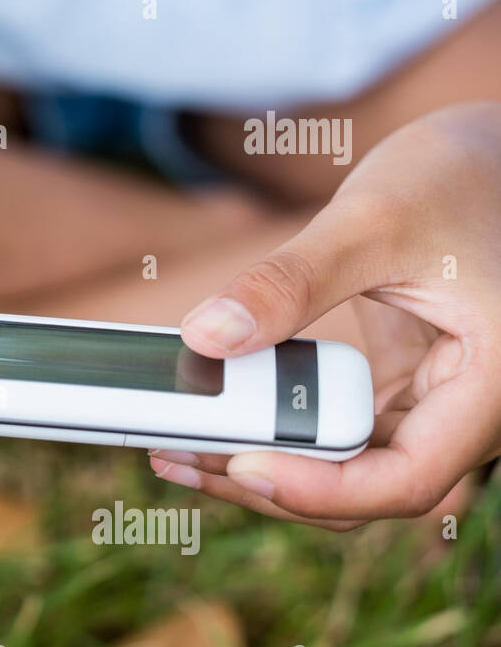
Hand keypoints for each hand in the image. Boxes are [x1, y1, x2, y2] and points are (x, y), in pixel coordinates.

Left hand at [152, 102, 500, 527]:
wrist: (493, 156)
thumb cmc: (459, 175)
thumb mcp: (372, 218)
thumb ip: (290, 282)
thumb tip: (206, 337)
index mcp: (498, 383)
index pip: (409, 479)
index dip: (322, 489)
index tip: (242, 465)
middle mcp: (475, 411)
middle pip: (370, 489)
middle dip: (272, 484)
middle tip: (177, 456)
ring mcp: (440, 406)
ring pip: (354, 470)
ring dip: (270, 464)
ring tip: (178, 447)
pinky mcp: (408, 389)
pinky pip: (346, 432)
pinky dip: (284, 431)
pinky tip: (220, 414)